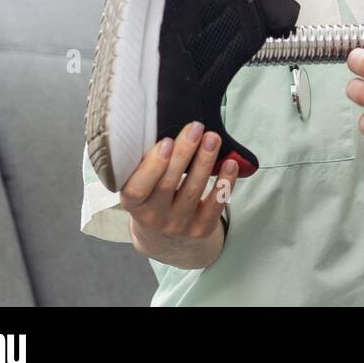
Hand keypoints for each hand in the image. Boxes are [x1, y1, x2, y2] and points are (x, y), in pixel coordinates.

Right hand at [118, 121, 236, 268]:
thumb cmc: (152, 198)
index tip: (166, 141)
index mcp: (132, 204)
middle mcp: (154, 217)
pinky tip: (230, 163)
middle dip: (184, 153)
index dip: (152, 165)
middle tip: (196, 128)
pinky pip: (215, 205)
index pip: (137, 188)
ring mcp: (178, 225)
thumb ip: (147, 163)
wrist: (165, 239)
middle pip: (169, 184)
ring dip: (205, 162)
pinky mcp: (200, 229)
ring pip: (193, 191)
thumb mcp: (140, 185)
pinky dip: (224, 183)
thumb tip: (164, 123)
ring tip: (213, 137)